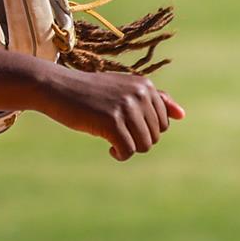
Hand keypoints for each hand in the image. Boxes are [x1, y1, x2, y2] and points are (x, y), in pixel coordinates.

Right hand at [40, 69, 184, 160]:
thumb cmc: (90, 92)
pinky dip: (120, 154)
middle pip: (155, 136)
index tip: (123, 124)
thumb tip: (183, 115)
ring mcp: (126, 106)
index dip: (143, 130)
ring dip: (128, 148)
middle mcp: (139, 93)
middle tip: (115, 131)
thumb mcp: (123, 90)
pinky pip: (128, 151)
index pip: (163, 123)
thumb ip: (154, 100)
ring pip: (145, 145)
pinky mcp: (112, 121)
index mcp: (145, 85)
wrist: (56, 88)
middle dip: (136, 140)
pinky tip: (108, 148)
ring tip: (112, 139)